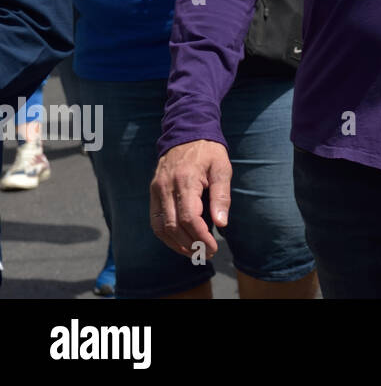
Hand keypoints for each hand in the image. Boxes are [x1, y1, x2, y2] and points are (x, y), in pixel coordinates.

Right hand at [150, 139, 231, 261]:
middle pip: (173, 226)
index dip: (200, 237)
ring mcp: (156, 190)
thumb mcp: (222, 168)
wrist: (186, 132)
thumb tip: (221, 223)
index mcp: (185, 181)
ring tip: (193, 252)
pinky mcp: (153, 192)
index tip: (212, 247)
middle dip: (190, 244)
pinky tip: (180, 241)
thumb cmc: (209, 151)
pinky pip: (155, 220)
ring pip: (160, 227)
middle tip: (206, 253)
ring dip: (176, 244)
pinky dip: (166, 235)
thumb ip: (221, 196)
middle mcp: (166, 187)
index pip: (188, 218)